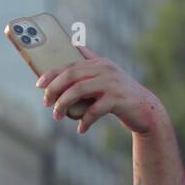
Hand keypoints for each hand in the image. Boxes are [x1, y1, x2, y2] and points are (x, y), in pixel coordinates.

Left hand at [38, 45, 164, 134]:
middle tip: (46, 104)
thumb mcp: (104, 78)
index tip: (39, 85)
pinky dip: (84, 121)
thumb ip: (89, 67)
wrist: (145, 109)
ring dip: (63, 105)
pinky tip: (81, 129)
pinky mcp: (118, 99)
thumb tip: (70, 54)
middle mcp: (105, 69)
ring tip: (58, 116)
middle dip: (54, 90)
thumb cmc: (117, 96)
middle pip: (71, 75)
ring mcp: (112, 83)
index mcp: (98, 63)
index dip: (52, 74)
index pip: (70, 64)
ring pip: (78, 90)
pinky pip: (93, 110)